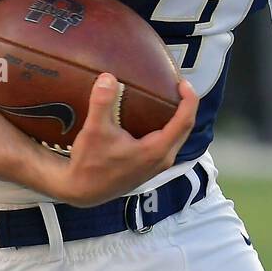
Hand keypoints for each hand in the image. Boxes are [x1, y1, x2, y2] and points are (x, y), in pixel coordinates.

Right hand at [44, 73, 197, 206]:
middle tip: (177, 86)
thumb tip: (108, 78)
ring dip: (178, 117)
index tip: (183, 83)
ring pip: (177, 137)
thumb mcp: (93, 131)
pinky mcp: (150, 167)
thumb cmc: (89, 164)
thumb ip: (102, 103)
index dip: (189, 100)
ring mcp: (157, 165)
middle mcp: (162, 159)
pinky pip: (168, 143)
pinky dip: (168, 127)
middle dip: (186, 106)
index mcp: (156, 150)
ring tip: (169, 98)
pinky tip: (155, 118)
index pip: (184, 121)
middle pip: (185, 128)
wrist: (82, 192)